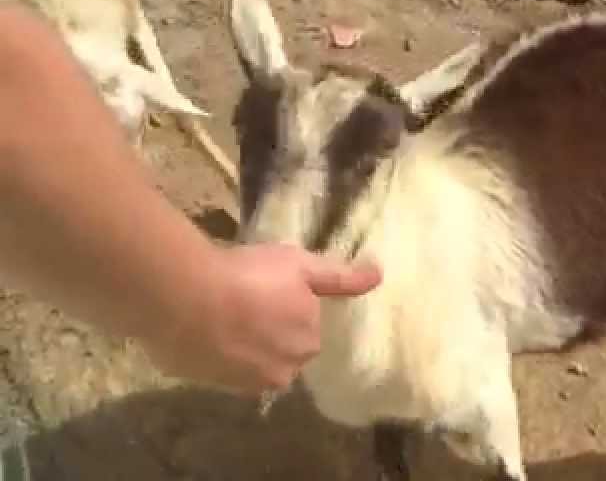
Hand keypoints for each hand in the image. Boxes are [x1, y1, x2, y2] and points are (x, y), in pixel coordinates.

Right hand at [146, 243, 381, 392]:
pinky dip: (215, 352)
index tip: (267, 289)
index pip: (305, 329)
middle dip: (267, 329)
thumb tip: (378, 276)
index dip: (287, 307)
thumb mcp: (302, 266)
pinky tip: (201, 328)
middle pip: (279, 350)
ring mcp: (239, 383)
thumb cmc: (250, 276)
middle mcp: (279, 374)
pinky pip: (219, 367)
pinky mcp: (206, 384)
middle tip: (244, 298)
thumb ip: (340, 276)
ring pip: (249, 361)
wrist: (182, 298)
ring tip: (220, 311)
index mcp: (306, 347)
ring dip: (240, 343)